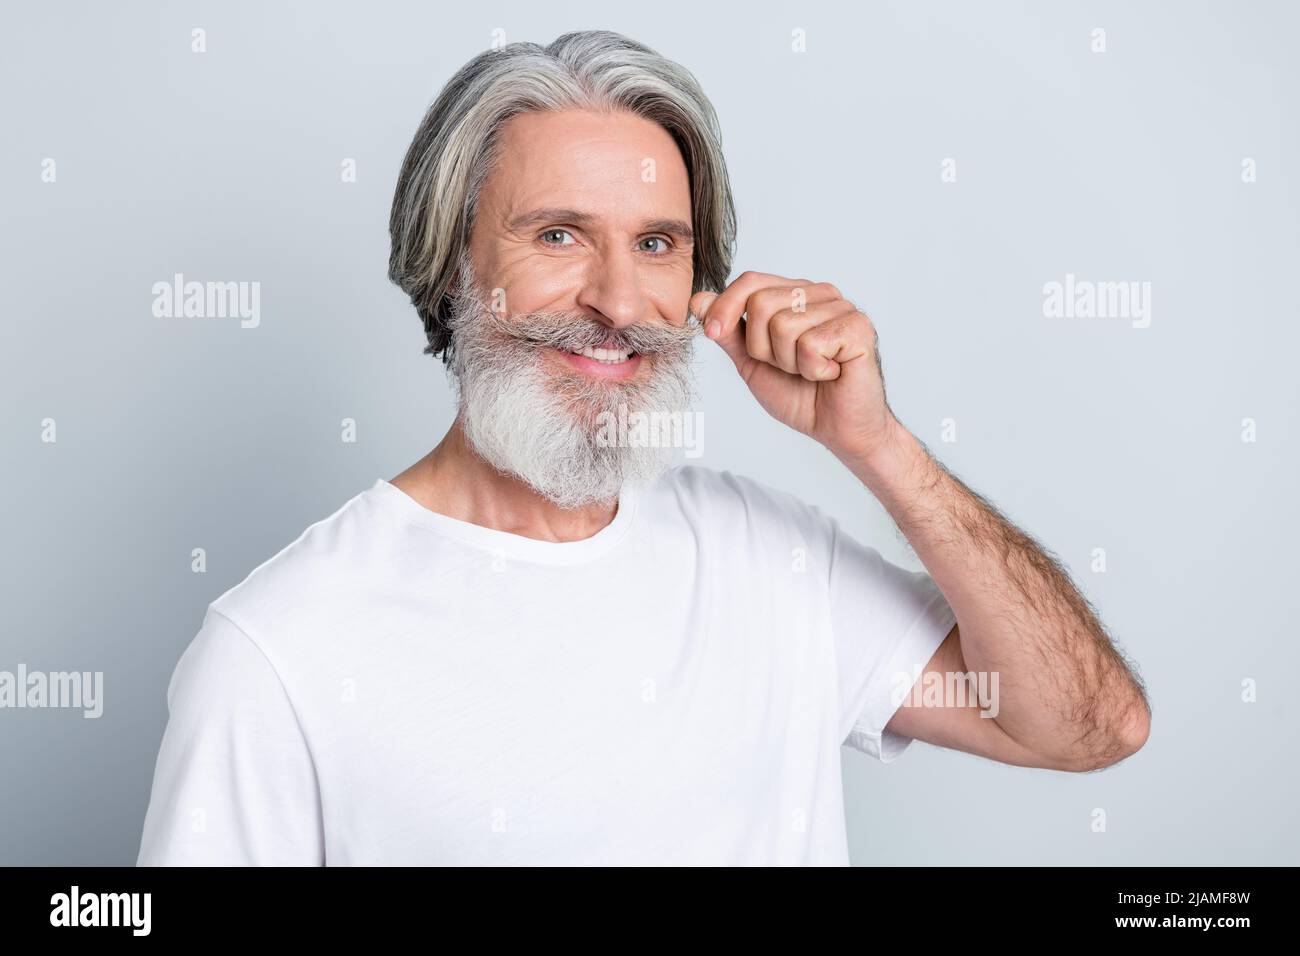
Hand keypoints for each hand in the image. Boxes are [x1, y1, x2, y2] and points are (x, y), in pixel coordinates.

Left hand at [690, 271, 900, 463]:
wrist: (837, 429)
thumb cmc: (800, 395)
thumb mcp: (752, 362)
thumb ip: (729, 331)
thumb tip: (698, 300)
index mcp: (795, 294)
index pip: (750, 281)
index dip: (725, 307)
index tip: (712, 333)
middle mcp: (819, 293)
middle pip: (761, 303)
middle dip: (763, 348)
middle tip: (789, 366)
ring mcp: (842, 307)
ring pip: (784, 325)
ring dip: (790, 363)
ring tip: (812, 371)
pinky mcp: (858, 327)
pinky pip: (811, 343)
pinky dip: (814, 370)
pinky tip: (830, 373)